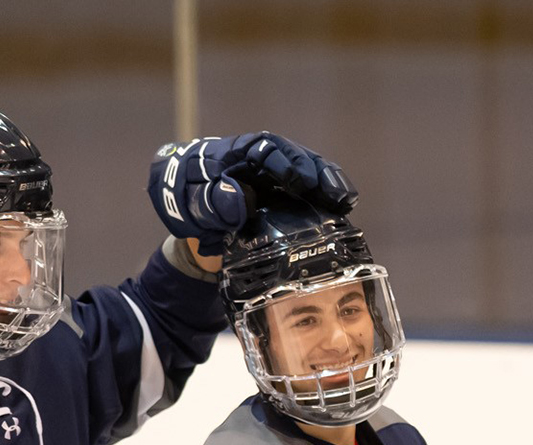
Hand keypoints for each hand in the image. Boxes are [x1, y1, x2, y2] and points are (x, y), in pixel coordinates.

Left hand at [148, 132, 356, 254]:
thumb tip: (242, 200)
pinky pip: (312, 188)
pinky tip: (345, 205)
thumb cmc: (187, 200)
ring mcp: (277, 174)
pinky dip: (328, 193)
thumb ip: (211, 203)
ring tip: (346, 200)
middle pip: (294, 155)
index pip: (263, 149)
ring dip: (328, 183)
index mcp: (236, 153)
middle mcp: (262, 159)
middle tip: (331, 193)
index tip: (296, 181)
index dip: (283, 162)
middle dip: (315, 172)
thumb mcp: (190, 206)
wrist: (189, 207)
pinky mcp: (287, 191)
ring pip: (308, 169)